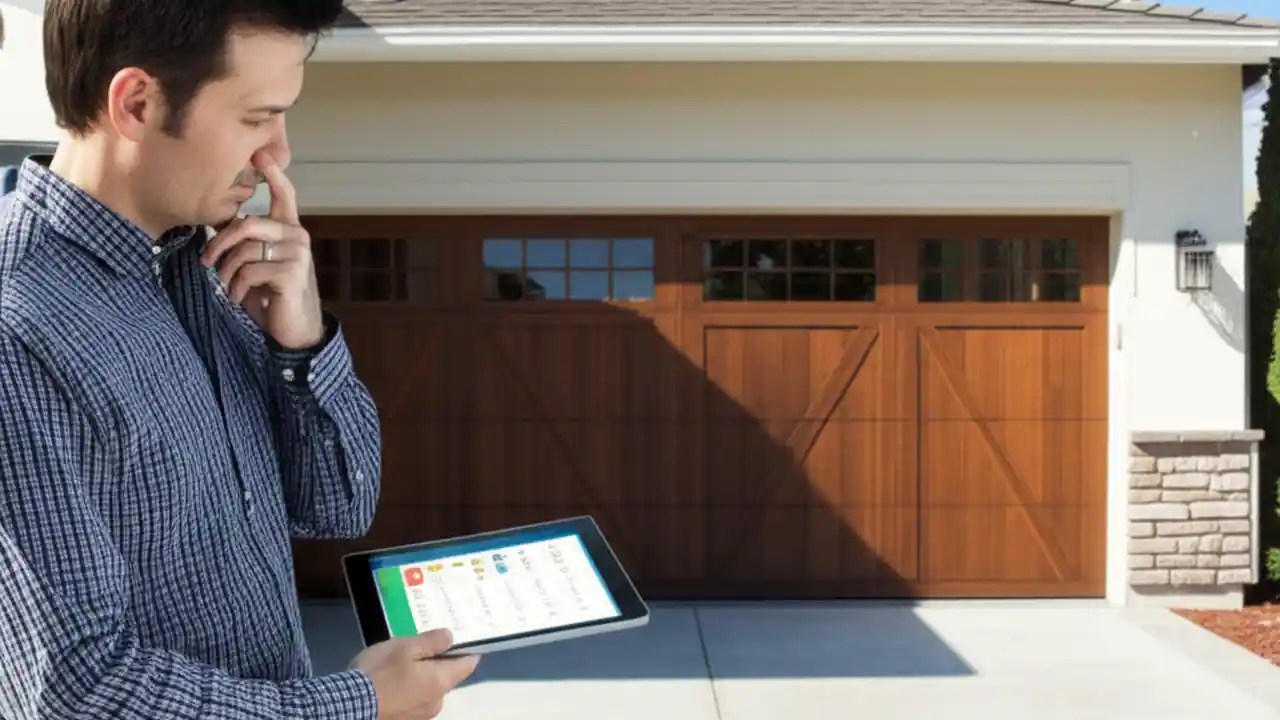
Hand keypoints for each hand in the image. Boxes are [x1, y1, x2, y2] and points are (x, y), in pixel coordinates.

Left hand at [201, 150, 325, 349]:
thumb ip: (247, 242)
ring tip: (226, 287)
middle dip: (219, 244)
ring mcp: (297, 254)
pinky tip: (238, 298)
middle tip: (206, 262)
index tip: (260, 156)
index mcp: (289, 229)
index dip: (273, 174)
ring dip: (227, 272)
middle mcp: (297, 236)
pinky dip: (236, 288)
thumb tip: (218, 222)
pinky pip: (250, 271)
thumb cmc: (272, 294)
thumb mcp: (257, 263)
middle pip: (248, 224)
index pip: (285, 194)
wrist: (294, 328)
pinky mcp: (291, 273)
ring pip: (245, 250)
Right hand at [351, 628, 480, 718]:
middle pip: (448, 677)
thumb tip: (451, 637)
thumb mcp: (406, 647)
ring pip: (431, 689)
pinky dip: (411, 688)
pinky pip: (416, 699)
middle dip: (440, 662)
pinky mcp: (407, 719)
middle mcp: (438, 701)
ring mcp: (422, 714)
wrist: (351, 706)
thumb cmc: (381, 672)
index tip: (462, 637)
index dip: (468, 649)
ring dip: (424, 676)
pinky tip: (395, 680)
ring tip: (406, 662)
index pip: (468, 664)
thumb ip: (432, 641)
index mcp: (442, 682)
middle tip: (425, 646)